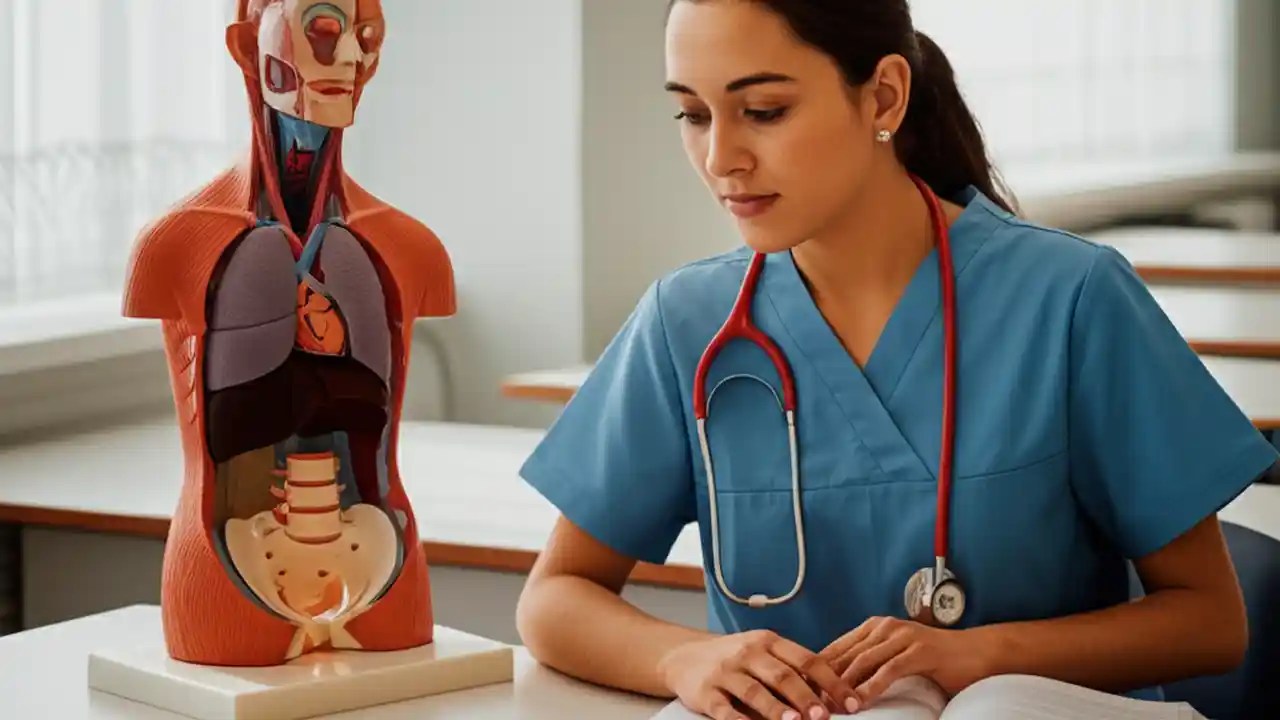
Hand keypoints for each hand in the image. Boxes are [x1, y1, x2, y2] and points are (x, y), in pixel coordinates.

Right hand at [657, 630, 858, 719]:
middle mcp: (747, 652)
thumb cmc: (734, 658)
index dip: (832, 682)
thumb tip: (832, 696)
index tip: (851, 703)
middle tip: (824, 717)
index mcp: (768, 641)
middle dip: (806, 698)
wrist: (683, 657)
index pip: (807, 660)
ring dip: (776, 709)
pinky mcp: (706, 692)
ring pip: (755, 691)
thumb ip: (791, 669)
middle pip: (782, 675)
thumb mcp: (762, 653)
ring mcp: (725, 672)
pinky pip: (725, 710)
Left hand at [818, 617, 992, 711]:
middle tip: (809, 701)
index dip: (816, 670)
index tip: (800, 690)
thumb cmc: (936, 660)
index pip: (836, 648)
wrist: (976, 653)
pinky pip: (888, 670)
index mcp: (874, 627)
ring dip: (842, 686)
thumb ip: (871, 664)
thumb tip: (840, 685)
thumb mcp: (895, 658)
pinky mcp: (918, 651)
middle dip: (824, 680)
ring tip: (829, 706)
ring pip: (862, 662)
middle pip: (844, 655)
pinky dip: (870, 688)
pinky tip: (859, 702)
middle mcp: (884, 627)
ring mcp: (901, 636)